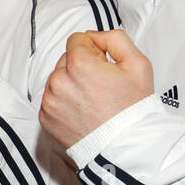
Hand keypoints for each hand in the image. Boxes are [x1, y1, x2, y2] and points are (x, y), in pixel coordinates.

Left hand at [40, 29, 152, 148]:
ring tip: (93, 101)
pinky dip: (64, 102)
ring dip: (71, 84)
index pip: (77, 39)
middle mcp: (59, 80)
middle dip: (82, 67)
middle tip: (102, 86)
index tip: (105, 65)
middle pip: (66, 59)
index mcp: (79, 64)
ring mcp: (50, 100)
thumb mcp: (138, 64)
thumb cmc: (133, 109)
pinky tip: (83, 111)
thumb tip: (95, 36)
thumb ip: (115, 39)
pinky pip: (52, 99)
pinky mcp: (45, 117)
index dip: (95, 49)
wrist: (125, 148)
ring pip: (58, 79)